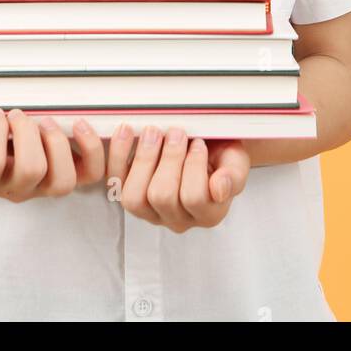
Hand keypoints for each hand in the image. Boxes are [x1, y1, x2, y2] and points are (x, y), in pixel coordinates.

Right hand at [0, 107, 105, 200]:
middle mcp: (15, 189)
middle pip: (30, 170)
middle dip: (26, 132)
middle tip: (17, 114)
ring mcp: (43, 187)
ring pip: (62, 180)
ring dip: (57, 143)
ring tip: (45, 120)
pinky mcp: (67, 178)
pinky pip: (90, 174)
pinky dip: (91, 149)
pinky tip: (80, 124)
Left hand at [107, 125, 250, 231]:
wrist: (206, 149)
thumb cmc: (219, 155)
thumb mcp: (236, 161)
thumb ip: (233, 175)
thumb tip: (220, 188)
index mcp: (207, 213)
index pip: (195, 198)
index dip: (194, 166)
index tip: (199, 143)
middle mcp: (178, 219)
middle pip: (162, 197)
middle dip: (168, 158)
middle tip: (176, 132)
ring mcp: (151, 211)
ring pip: (135, 198)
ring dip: (143, 158)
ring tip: (154, 132)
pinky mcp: (130, 195)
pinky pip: (115, 182)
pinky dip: (118, 155)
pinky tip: (127, 132)